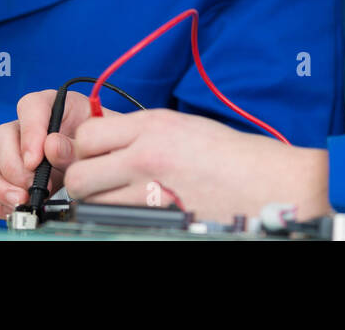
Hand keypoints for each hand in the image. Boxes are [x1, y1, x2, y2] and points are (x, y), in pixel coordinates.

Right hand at [0, 89, 115, 218]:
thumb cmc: (103, 147)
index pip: (30, 106)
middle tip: (32, 184)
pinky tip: (16, 207)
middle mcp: (29, 127)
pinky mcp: (8, 176)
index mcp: (54, 107)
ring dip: (1, 185)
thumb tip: (51, 147)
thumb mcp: (98, 142)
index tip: (35, 159)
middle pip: (2, 135)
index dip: (29, 131)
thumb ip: (75, 144)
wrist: (104, 166)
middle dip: (14, 166)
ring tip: (22, 200)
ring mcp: (15, 151)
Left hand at [65, 108, 330, 223]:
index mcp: (153, 124)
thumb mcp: (184, 126)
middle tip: (100, 184)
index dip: (86, 148)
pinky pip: (115, 220)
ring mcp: (149, 190)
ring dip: (97, 203)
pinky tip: (137, 211)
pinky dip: (117, 218)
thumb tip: (108, 140)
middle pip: (79, 172)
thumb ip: (143, 131)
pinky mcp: (157, 217)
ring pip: (90, 202)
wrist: (265, 182)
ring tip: (118, 200)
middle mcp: (145, 154)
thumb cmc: (231, 155)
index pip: (87, 134)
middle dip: (83, 180)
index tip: (97, 155)